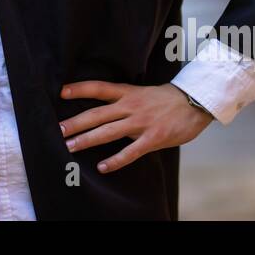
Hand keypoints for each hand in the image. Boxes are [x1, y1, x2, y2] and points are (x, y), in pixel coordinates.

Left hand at [58, 81, 212, 173]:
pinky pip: (130, 152)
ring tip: (70, 147)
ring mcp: (141, 122)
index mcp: (128, 93)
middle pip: (98, 113)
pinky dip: (116, 160)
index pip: (99, 88)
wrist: (195, 103)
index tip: (61, 92)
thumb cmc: (167, 100)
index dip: (80, 89)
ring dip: (87, 140)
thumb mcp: (143, 93)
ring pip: (108, 132)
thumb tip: (104, 110)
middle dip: (76, 122)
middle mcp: (131, 106)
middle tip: (59, 129)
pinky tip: (103, 167)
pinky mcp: (153, 138)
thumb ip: (124, 100)